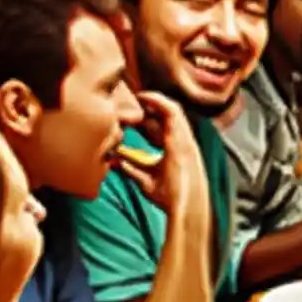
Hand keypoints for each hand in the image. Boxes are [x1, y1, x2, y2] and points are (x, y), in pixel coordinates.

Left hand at [118, 92, 208, 214]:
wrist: (185, 205)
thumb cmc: (170, 197)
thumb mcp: (145, 180)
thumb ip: (132, 169)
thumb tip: (116, 161)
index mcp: (177, 152)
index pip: (164, 129)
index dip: (147, 122)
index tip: (131, 119)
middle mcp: (184, 142)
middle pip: (167, 117)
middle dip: (149, 109)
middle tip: (130, 105)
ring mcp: (184, 139)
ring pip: (172, 110)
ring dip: (154, 102)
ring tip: (137, 96)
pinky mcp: (182, 136)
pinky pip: (172, 111)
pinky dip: (159, 101)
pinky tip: (144, 98)